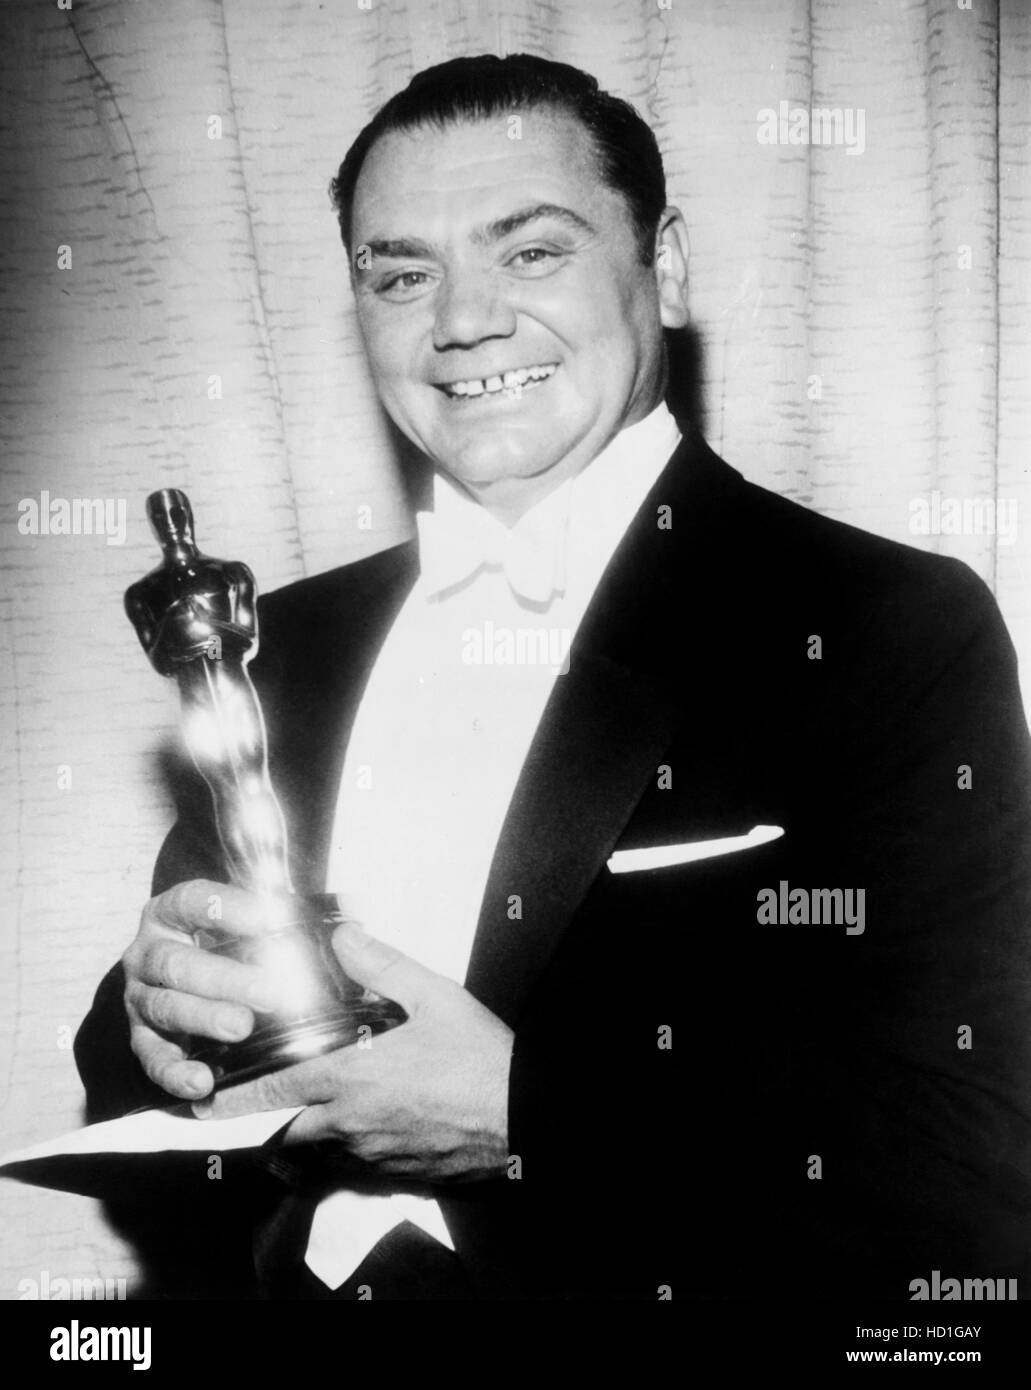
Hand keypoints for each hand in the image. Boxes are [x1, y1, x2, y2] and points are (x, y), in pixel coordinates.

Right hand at [122, 880, 290, 1100]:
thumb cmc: (231, 946)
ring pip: (164, 1007)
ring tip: (242, 1027)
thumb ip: (293, 920)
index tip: (272, 919)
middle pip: (177, 963)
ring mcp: (140, 996)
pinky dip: (175, 1072)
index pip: (193, 902)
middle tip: (269, 992)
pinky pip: (152, 1058)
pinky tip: (203, 1081)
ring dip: (204, 1018)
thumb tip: (351, 922)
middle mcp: (149, 952)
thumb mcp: (254, 924)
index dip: (229, 910)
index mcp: (173, 913)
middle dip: (224, 978)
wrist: (193, 979)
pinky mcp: (142, 1039)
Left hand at [195, 922, 514, 1184]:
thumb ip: (381, 964)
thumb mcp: (434, 995)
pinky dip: (335, 1156)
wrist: (525, 1115)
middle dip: (257, 1125)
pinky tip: (350, 1131)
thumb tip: (344, 934)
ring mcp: (371, 1157)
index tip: (201, 1097)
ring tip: (293, 1117)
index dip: (232, 1097)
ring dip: (297, 1141)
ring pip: (312, 1157)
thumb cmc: (481, 1058)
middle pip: (281, 1136)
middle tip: (238, 1110)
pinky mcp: (394, 1175)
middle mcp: (351, 1125)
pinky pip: (347, 1171)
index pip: (274, 1090)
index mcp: (353, 1078)